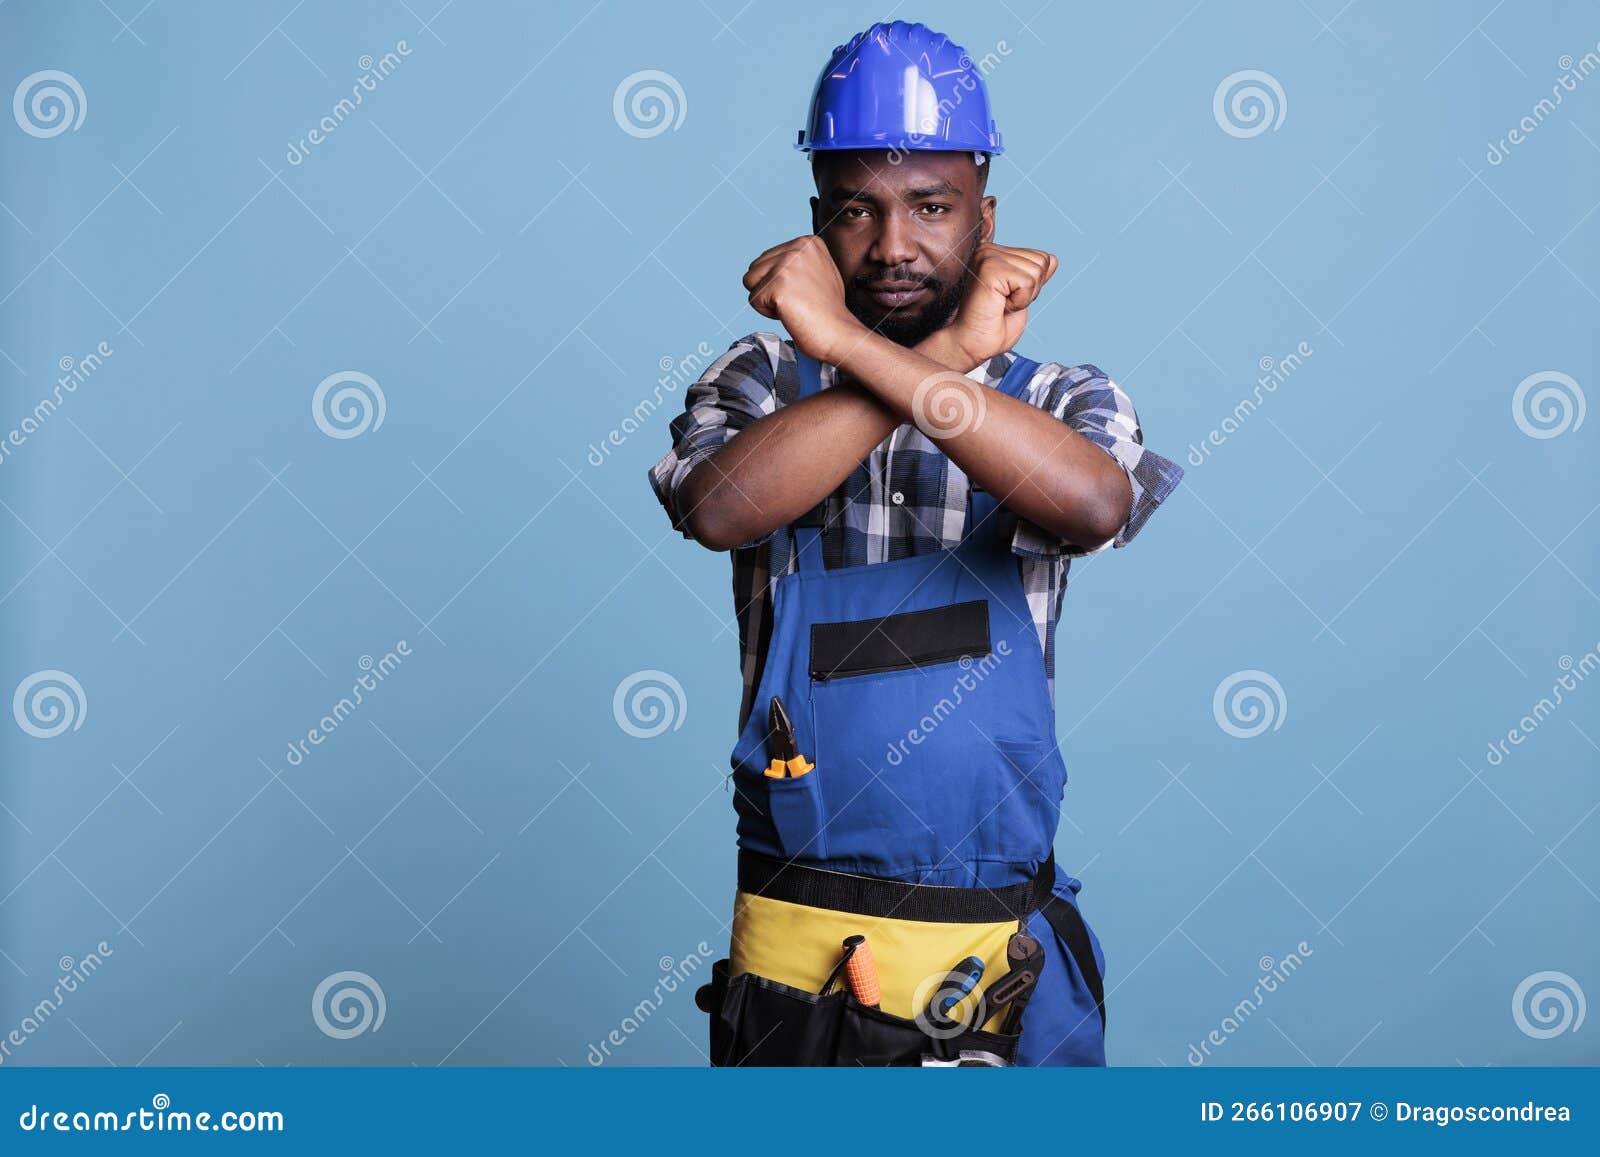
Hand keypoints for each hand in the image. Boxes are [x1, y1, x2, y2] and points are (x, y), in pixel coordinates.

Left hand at [743, 236, 863, 363]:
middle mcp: (797, 247)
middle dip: (770, 289)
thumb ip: (795, 261)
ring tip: (793, 305)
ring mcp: (787, 264)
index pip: (767, 258)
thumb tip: (769, 261)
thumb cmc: (828, 310)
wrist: (838, 333)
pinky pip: (753, 300)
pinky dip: (767, 313)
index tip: (804, 292)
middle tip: (798, 301)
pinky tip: (790, 313)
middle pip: (755, 267)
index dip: (779, 282)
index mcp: (807, 242)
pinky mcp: (778, 284)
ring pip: (750, 281)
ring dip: (766, 300)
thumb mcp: (817, 271)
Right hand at [944, 243, 1058, 364]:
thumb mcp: (1022, 297)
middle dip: (1030, 290)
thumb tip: (1052, 259)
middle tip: (1003, 303)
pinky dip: (1019, 301)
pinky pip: (1027, 282)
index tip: (1007, 299)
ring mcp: (988, 256)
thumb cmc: (991, 327)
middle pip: (1042, 261)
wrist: (970, 345)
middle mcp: (990, 250)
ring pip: (1036, 271)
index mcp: (996, 253)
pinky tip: (998, 305)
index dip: (1033, 286)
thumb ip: (1034, 276)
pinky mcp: (990, 268)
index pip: (1042, 257)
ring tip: (1000, 304)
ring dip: (1023, 297)